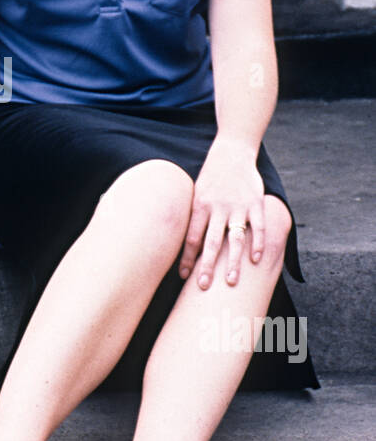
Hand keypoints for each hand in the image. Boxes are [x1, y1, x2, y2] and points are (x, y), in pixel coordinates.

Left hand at [178, 139, 265, 288]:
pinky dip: (258, 244)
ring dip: (233, 262)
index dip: (186, 258)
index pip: (191, 237)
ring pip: (235, 239)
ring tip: (232, 282)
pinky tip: (256, 260)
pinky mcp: (255, 203)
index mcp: (200, 206)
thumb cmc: (210, 180)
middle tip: (203, 287)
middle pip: (211, 242)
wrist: (232, 154)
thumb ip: (194, 219)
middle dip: (207, 266)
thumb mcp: (195, 194)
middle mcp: (218, 208)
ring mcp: (238, 206)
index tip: (183, 276)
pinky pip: (258, 227)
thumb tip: (187, 248)